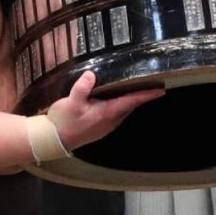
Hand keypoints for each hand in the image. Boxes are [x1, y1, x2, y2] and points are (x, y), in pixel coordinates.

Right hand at [47, 71, 164, 152]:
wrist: (54, 140)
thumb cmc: (64, 122)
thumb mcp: (71, 102)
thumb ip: (82, 88)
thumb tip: (91, 75)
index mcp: (107, 113)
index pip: (132, 101)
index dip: (146, 95)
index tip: (161, 91)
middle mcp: (110, 120)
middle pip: (130, 106)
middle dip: (140, 95)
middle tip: (150, 83)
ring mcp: (106, 125)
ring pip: (123, 110)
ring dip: (130, 100)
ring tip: (134, 87)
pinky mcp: (99, 126)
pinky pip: (115, 113)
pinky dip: (120, 104)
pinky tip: (114, 97)